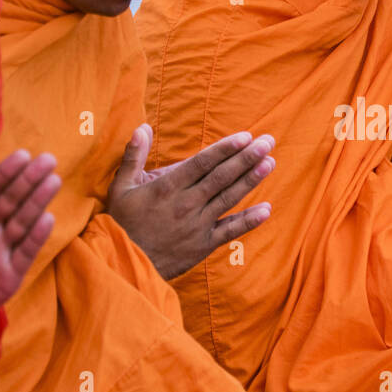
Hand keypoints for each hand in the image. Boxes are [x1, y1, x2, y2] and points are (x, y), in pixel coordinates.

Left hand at [0, 149, 59, 318]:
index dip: (7, 172)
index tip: (23, 154)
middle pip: (13, 199)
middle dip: (30, 179)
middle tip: (49, 159)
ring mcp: (3, 248)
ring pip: (23, 220)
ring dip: (39, 201)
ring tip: (53, 181)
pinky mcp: (11, 272)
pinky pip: (25, 252)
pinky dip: (36, 236)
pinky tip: (47, 219)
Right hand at [107, 124, 273, 278]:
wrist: (123, 263)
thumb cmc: (122, 221)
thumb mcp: (121, 186)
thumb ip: (133, 156)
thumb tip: (141, 128)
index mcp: (168, 187)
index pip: (203, 162)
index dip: (226, 148)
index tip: (246, 136)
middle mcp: (186, 204)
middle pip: (221, 177)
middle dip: (247, 157)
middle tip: (268, 141)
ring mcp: (197, 225)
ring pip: (228, 198)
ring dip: (251, 180)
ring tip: (270, 163)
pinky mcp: (203, 244)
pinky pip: (229, 231)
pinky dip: (248, 221)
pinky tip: (267, 210)